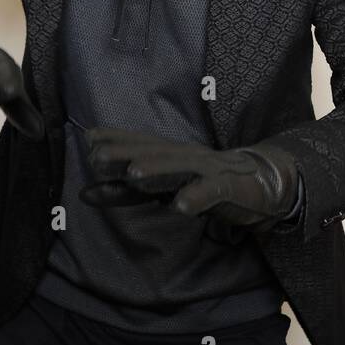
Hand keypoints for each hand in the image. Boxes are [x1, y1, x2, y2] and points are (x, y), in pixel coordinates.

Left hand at [79, 128, 298, 233]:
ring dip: (157, 169)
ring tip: (134, 174)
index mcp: (170, 153)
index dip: (115, 141)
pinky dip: (195, 197)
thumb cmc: (204, 183)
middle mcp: (186, 156)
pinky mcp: (229, 187)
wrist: (261, 182)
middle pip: (155, 153)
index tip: (87, 138)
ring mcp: (208, 170)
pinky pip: (211, 191)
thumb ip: (125, 192)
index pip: (139, 145)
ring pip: (180, 167)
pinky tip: (179, 207)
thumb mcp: (162, 187)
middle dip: (127, 153)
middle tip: (98, 156)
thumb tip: (83, 194)